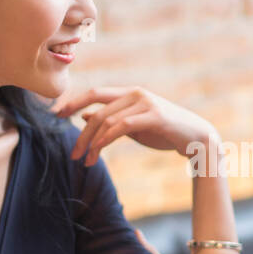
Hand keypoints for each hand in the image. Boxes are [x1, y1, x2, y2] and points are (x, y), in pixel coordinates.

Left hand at [49, 86, 217, 166]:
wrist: (197, 138)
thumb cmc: (165, 132)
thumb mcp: (133, 126)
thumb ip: (111, 120)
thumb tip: (85, 117)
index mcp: (129, 93)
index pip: (94, 92)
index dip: (73, 102)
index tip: (55, 115)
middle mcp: (135, 93)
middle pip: (96, 105)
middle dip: (79, 129)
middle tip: (71, 152)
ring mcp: (145, 102)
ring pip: (106, 119)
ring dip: (91, 142)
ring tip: (84, 161)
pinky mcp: (154, 115)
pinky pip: (121, 127)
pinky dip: (104, 141)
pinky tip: (96, 154)